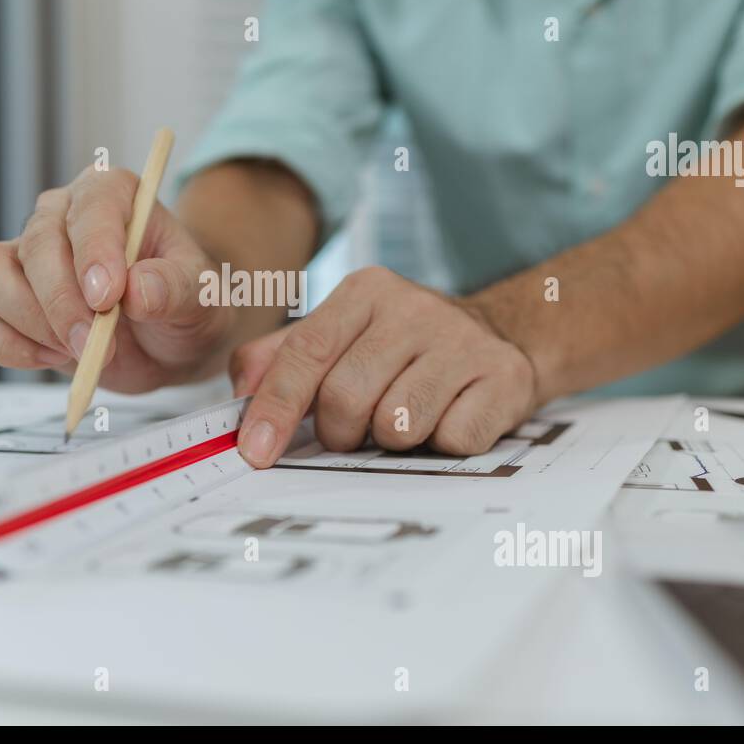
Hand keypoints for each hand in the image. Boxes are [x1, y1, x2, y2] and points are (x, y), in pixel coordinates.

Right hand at [0, 168, 234, 391]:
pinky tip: (51, 358)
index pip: (90, 208)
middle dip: (62, 301)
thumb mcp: (202, 295)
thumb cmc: (186, 303)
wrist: (172, 339)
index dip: (94, 251)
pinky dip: (6, 345)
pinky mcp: (6, 302)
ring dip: (28, 321)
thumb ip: (175, 288)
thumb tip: (139, 291)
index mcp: (111, 195)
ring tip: (78, 350)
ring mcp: (25, 257)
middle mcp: (60, 216)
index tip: (108, 297)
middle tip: (94, 343)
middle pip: (35, 244)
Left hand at [229, 267, 539, 467]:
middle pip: (346, 397)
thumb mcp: (338, 335)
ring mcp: (462, 341)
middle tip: (353, 431)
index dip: (276, 406)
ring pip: (398, 424)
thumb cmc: (399, 348)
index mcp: (364, 292)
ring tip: (404, 419)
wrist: (498, 337)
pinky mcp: (502, 377)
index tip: (256, 451)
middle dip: (339, 432)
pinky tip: (447, 419)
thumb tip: (241, 396)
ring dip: (392, 440)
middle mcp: (414, 307)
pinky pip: (452, 439)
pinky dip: (441, 444)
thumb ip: (278, 359)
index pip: (307, 351)